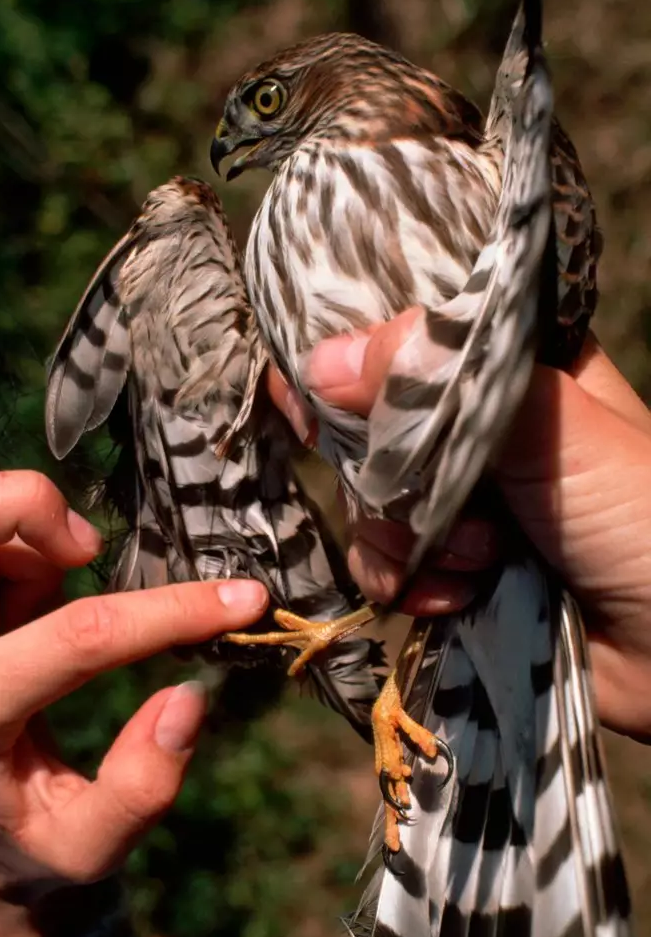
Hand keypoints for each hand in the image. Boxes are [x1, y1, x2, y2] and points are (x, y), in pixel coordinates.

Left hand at [0, 471, 267, 936]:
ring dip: (26, 521)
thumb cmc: (33, 848)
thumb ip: (140, 789)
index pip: (75, 638)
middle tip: (89, 550)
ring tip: (78, 570)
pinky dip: (30, 531)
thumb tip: (188, 696)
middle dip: (16, 504)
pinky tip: (59, 581)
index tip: (239, 600)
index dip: (167, 613)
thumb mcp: (90, 850)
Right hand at [269, 313, 650, 739]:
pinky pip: (381, 564)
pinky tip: (457, 598)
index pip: (410, 337)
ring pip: (368, 499)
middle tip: (432, 501)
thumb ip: (445, 384)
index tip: (318, 393)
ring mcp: (461, 502)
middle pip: (371, 424)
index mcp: (513, 367)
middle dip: (388, 473)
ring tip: (477, 562)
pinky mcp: (449, 570)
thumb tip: (318, 362)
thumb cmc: (642, 520)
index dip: (355, 360)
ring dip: (404, 538)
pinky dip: (408, 584)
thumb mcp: (553, 428)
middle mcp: (478, 428)